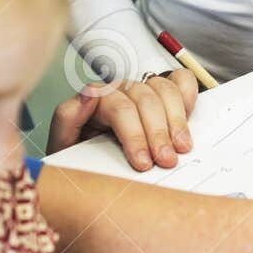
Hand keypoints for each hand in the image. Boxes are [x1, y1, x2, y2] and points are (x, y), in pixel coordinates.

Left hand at [46, 70, 198, 171]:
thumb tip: (89, 93)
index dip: (134, 135)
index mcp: (95, 99)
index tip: (143, 163)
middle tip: (166, 161)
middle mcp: (121, 90)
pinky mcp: (162, 95)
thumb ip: (67, 118)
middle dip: (158, 132)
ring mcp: (143, 89)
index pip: (119, 107)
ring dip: (176, 120)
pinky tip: (189, 117)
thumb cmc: (79, 160)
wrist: (91, 171)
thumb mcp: (62, 146)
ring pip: (164, 90)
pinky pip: (180, 81)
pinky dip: (188, 95)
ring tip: (181, 149)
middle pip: (145, 100)